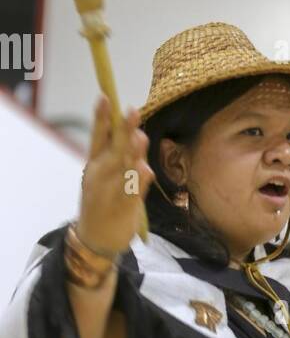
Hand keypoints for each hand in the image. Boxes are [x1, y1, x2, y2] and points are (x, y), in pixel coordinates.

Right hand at [77, 96, 153, 256]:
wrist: (95, 240)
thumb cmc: (103, 202)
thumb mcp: (105, 176)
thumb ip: (120, 155)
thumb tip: (136, 132)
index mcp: (94, 165)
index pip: (98, 136)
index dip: (101, 117)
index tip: (104, 97)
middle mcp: (101, 175)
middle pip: (114, 148)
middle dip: (123, 130)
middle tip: (131, 110)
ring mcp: (111, 191)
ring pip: (124, 168)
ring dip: (133, 152)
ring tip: (140, 136)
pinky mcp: (124, 207)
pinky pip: (134, 191)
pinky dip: (139, 181)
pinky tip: (145, 170)